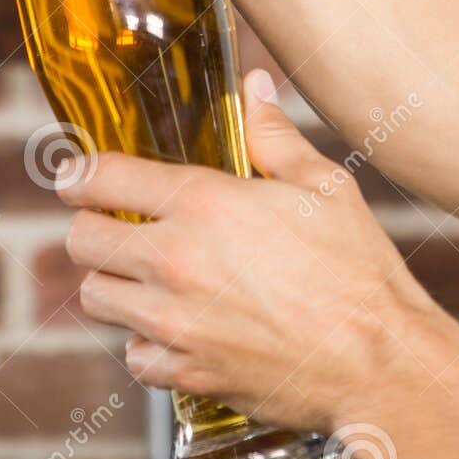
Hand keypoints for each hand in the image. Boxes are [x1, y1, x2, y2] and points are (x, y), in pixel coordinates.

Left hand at [59, 70, 456, 432]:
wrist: (381, 363)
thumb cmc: (360, 272)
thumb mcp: (325, 188)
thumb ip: (275, 136)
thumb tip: (254, 87)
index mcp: (206, 204)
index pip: (100, 177)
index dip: (79, 173)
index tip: (77, 177)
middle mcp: (176, 261)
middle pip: (81, 239)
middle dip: (91, 227)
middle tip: (115, 226)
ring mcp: (176, 322)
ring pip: (96, 297)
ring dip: (114, 283)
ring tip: (144, 278)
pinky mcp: (187, 372)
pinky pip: (133, 355)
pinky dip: (145, 343)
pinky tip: (175, 329)